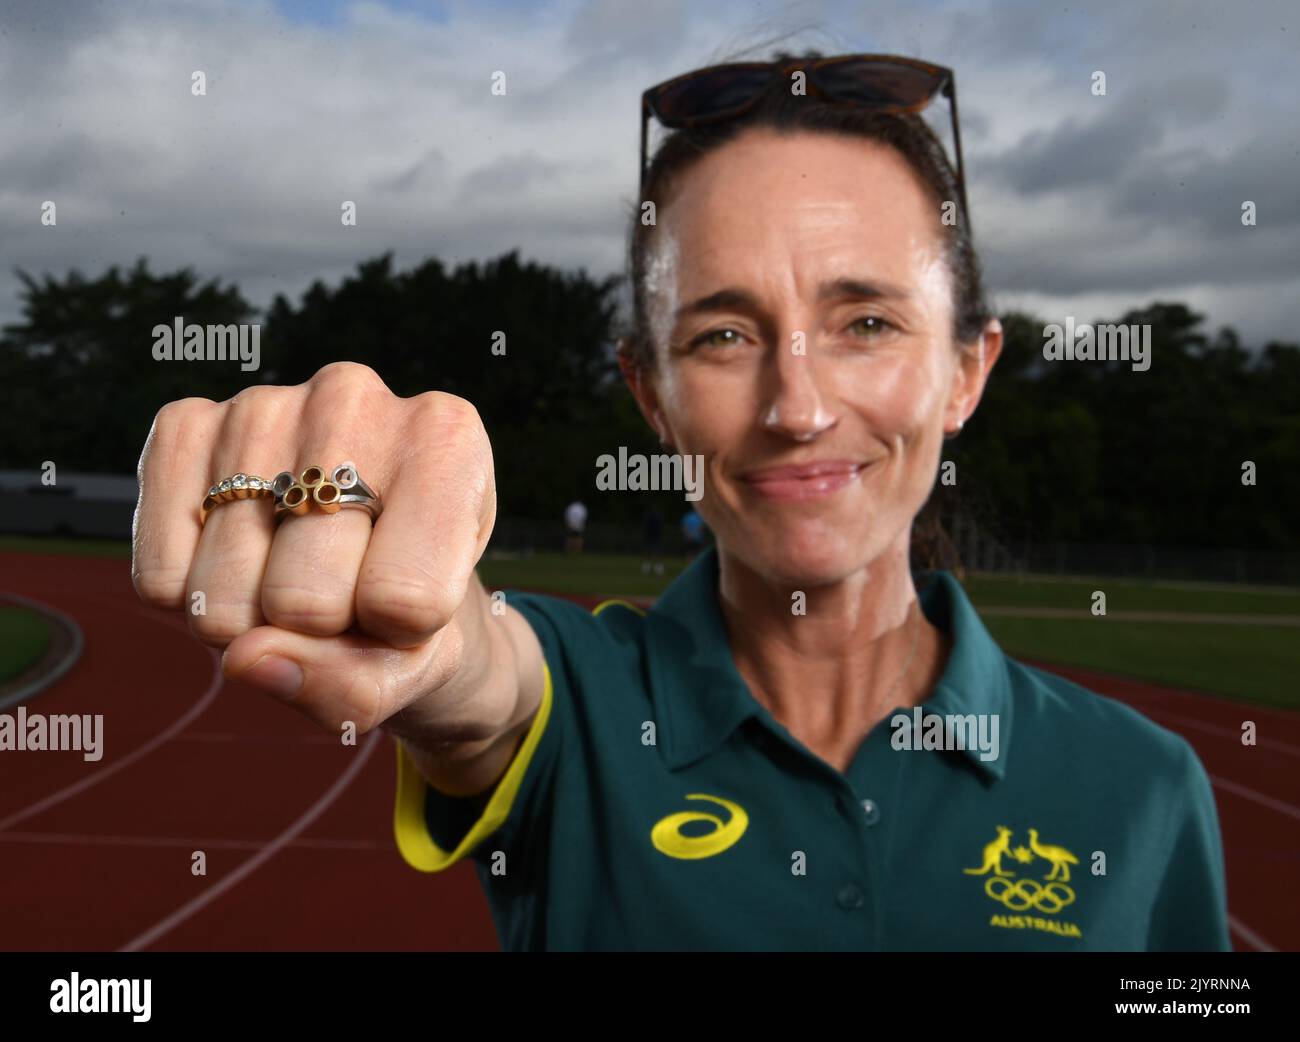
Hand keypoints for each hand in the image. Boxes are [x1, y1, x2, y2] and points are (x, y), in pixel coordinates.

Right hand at [132, 362, 502, 740]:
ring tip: (292, 572)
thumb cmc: (408, 604)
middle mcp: (354, 397)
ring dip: (251, 621)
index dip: (396, 635)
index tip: (408, 601)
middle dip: (317, 630)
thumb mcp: (419, 659)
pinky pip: (161, 574)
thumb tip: (246, 658)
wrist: (362, 553)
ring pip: (223, 595)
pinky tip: (240, 558)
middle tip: (342, 591)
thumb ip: (354, 686)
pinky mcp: (184, 425)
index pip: (403, 599)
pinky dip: (193, 597)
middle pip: (303, 598)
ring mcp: (262, 404)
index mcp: (448, 438)